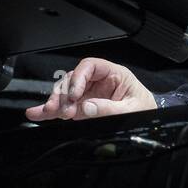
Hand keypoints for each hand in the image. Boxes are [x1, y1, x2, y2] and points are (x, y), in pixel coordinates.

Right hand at [25, 57, 157, 121]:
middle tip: (62, 109)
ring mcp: (89, 94)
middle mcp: (99, 82)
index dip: (79, 78)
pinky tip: (37, 113)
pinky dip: (51, 111)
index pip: (90, 66)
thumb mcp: (132, 109)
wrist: (149, 121)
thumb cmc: (145, 109)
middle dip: (63, 93)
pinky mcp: (82, 107)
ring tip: (48, 112)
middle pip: (73, 79)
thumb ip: (109, 109)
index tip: (74, 94)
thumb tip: (87, 107)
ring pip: (65, 92)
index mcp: (114, 74)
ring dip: (55, 102)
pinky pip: (64, 107)